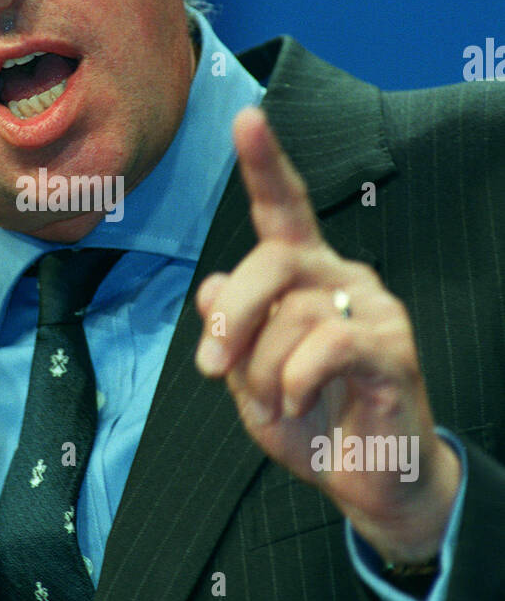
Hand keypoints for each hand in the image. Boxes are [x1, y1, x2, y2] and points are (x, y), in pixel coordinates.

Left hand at [194, 106, 460, 563]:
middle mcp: (342, 277)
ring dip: (262, 371)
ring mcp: (373, 308)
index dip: (264, 164)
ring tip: (279, 402)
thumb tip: (209, 287)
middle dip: (231, 317)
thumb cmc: (309, 421)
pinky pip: (327, 344)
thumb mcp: (248, 378)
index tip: (247, 119)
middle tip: (212, 369)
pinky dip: (297, 381)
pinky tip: (301, 403)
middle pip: (271, 260)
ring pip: (292, 314)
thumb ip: (231, 331)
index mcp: (305, 275)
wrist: (365, 482)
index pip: (283, 209)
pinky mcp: (392, 347)